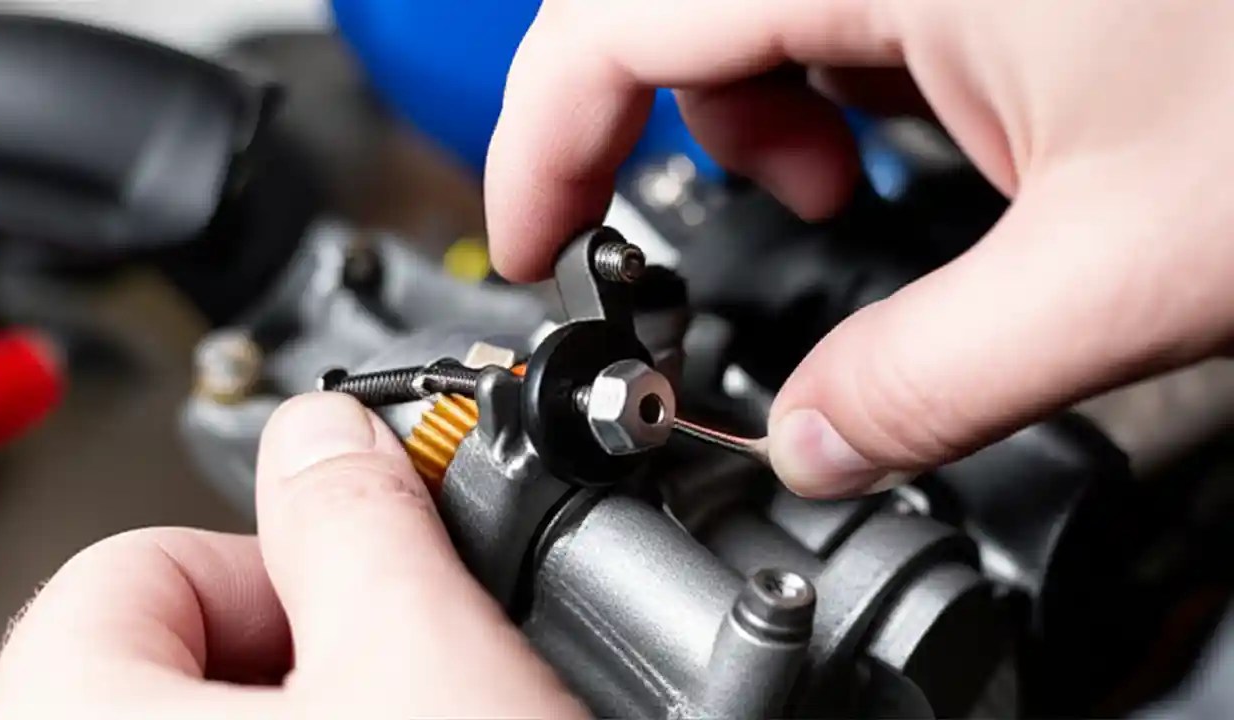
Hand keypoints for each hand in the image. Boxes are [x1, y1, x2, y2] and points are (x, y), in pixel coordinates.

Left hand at [0, 393, 583, 718]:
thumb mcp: (424, 661)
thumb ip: (364, 514)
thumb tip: (329, 428)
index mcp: (65, 717)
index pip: (144, 564)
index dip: (294, 557)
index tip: (376, 591)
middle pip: (183, 651)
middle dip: (322, 648)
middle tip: (410, 688)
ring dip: (334, 707)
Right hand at [486, 0, 1233, 495]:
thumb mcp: (1122, 265)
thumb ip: (935, 379)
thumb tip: (822, 444)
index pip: (607, 27)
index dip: (541, 144)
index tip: (528, 237)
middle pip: (666, 10)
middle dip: (668, 131)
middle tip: (739, 222)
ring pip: (755, 0)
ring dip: (770, 100)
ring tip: (854, 178)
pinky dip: (845, 65)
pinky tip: (930, 123)